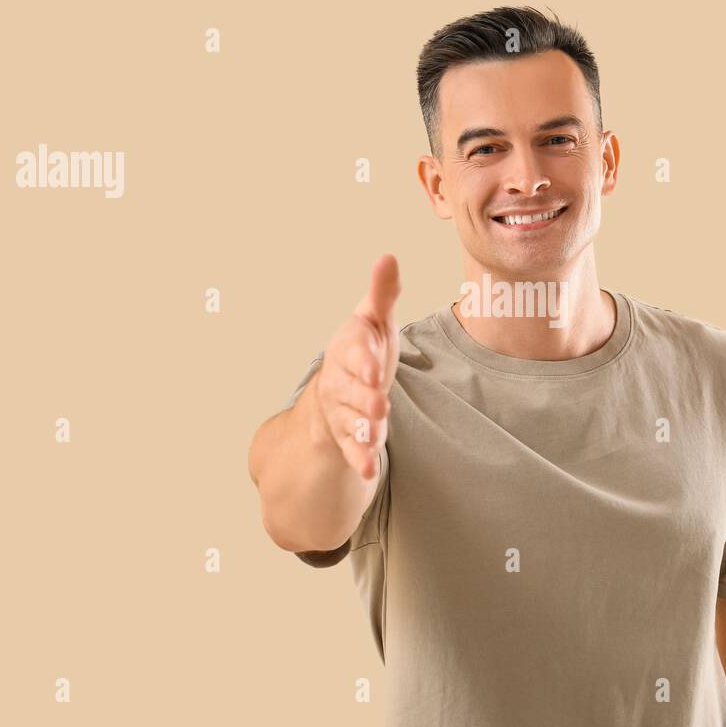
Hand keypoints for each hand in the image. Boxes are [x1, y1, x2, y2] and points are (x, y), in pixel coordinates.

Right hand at [313, 254, 400, 479]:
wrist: (336, 390)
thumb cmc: (362, 350)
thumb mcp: (373, 322)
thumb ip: (382, 294)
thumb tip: (388, 256)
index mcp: (348, 348)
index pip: (354, 352)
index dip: (363, 359)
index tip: (376, 366)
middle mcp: (339, 379)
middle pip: (350, 390)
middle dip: (363, 397)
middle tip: (379, 405)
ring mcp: (341, 410)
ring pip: (348, 421)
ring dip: (361, 430)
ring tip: (374, 438)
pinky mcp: (345, 436)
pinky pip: (350, 449)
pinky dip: (359, 459)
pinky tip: (370, 470)